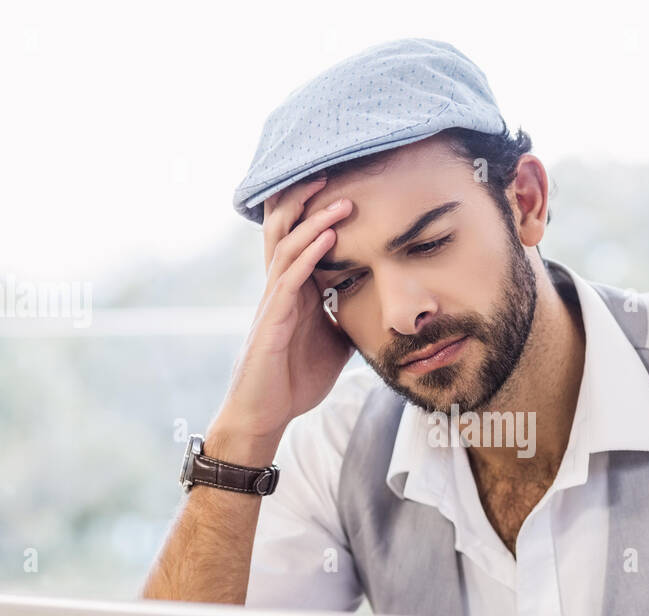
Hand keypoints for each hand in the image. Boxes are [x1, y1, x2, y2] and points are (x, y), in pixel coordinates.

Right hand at [213, 176, 354, 444]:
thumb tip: (382, 309)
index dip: (313, 208)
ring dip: (315, 222)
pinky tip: (327, 237)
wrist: (266, 414)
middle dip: (306, 199)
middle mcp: (280, 288)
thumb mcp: (336, 344)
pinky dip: (309, 256)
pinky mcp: (273, 322)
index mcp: (295, 290)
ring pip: (288, 248)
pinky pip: (290, 280)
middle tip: (331, 168)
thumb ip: (349, 319)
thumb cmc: (295, 379)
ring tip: (341, 199)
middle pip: (286, 230)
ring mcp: (274, 302)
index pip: (300, 237)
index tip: (339, 180)